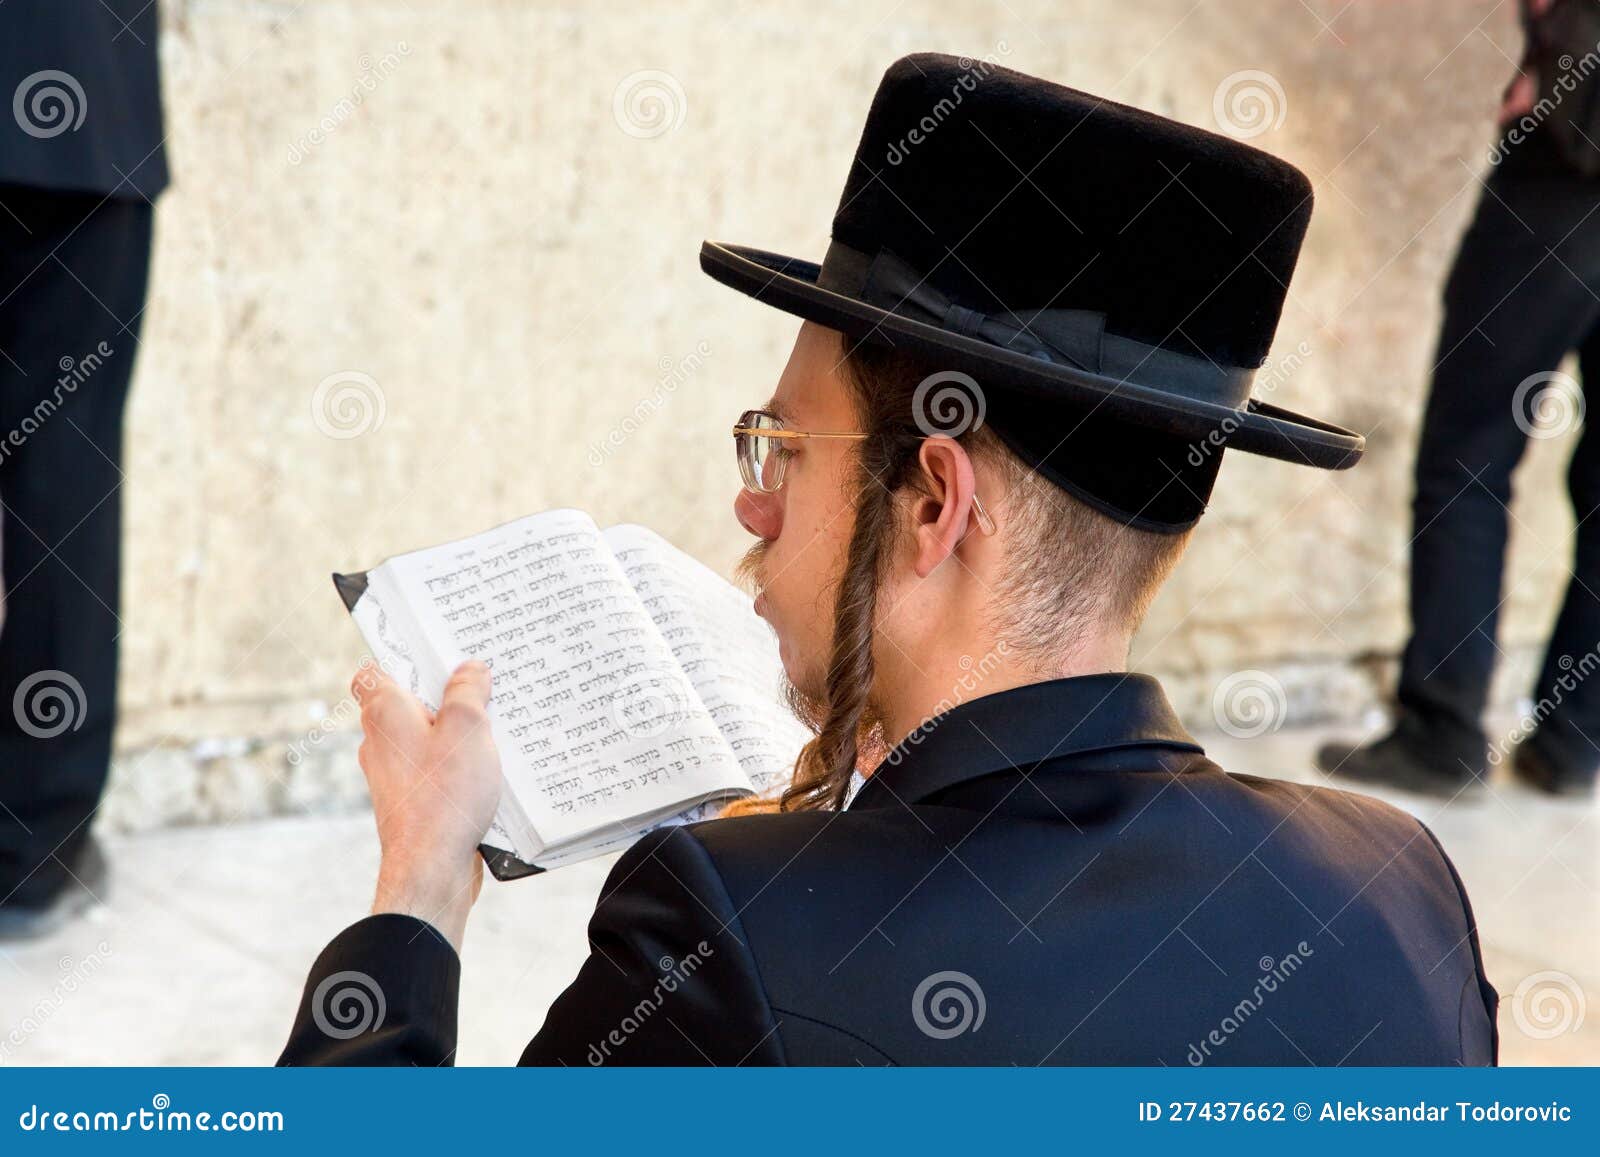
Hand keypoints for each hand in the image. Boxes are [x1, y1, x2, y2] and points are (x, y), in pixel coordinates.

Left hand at [353, 660, 502, 950]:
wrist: (432, 868)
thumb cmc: (443, 797)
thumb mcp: (468, 728)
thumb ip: (468, 691)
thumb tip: (470, 670)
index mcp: (384, 713)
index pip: (372, 673)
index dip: (398, 659)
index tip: (433, 654)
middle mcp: (380, 743)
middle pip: (406, 704)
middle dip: (442, 695)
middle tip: (480, 687)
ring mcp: (393, 776)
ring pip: (423, 740)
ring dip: (455, 734)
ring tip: (493, 729)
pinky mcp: (412, 804)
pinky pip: (434, 772)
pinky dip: (457, 767)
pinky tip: (490, 771)